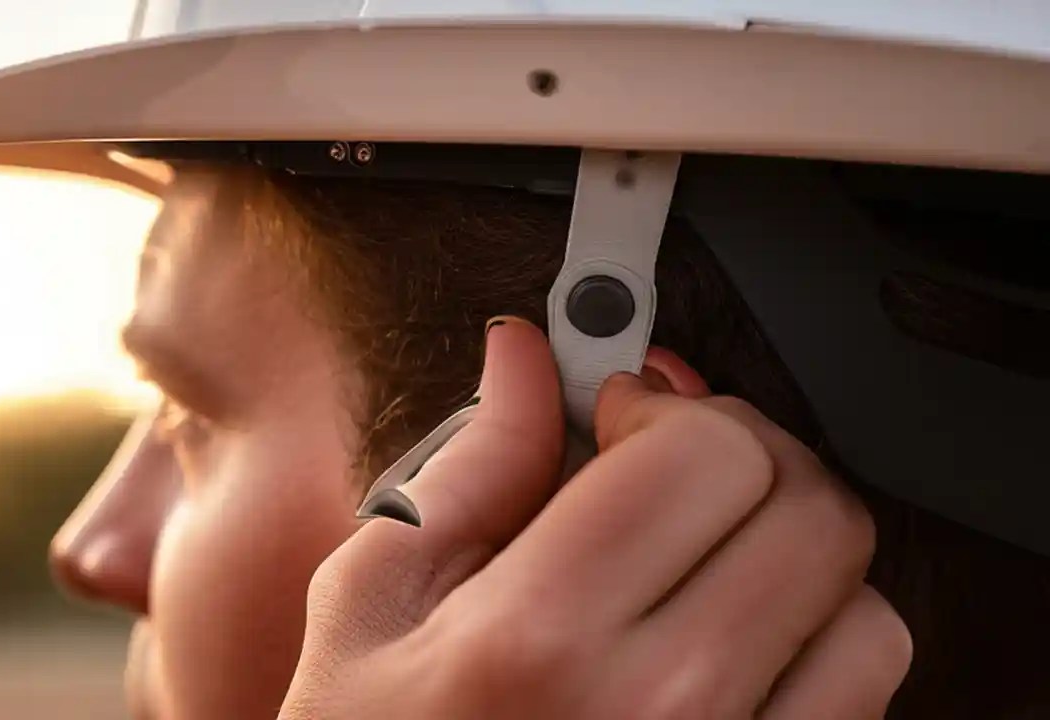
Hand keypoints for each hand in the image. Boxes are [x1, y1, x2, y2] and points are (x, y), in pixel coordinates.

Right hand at [280, 318, 911, 718]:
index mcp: (533, 639)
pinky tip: (732, 635)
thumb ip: (464, 470)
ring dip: (792, 552)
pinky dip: (816, 639)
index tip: (624, 411)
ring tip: (705, 557)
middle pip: (806, 511)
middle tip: (671, 465)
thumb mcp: (368, 608)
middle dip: (743, 455)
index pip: (699, 455)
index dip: (669, 404)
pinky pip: (860, 696)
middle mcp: (657, 712)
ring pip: (860, 604)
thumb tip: (526, 360)